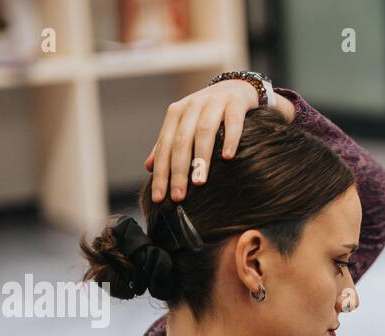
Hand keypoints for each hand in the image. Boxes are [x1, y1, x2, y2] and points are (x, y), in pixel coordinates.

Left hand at [144, 79, 279, 203]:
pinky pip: (232, 122)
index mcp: (176, 113)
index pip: (165, 147)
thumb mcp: (185, 125)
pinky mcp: (235, 103)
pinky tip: (228, 157)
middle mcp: (192, 106)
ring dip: (201, 158)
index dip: (161, 173)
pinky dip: (230, 139)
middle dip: (178, 171)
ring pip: (204, 132)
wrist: (235, 88)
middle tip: (178, 197)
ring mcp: (214, 103)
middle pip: (181, 141)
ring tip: (200, 182)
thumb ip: (168, 144)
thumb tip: (149, 167)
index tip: (159, 198)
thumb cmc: (208, 113)